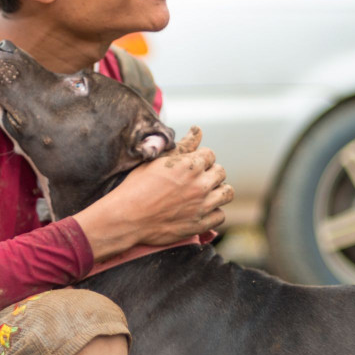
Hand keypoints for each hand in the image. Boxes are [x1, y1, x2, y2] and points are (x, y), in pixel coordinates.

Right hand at [74, 127, 233, 258]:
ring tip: (204, 193)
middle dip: (210, 173)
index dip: (200, 159)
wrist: (127, 217)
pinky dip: (214, 212)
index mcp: (190, 165)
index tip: (190, 166)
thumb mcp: (157, 160)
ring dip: (217, 191)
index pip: (210, 154)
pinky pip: (220, 215)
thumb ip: (182, 145)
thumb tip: (197, 130)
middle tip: (195, 180)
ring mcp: (202, 205)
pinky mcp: (200, 224)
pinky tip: (201, 210)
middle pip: (221, 172)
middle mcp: (200, 184)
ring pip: (227, 193)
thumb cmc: (138, 186)